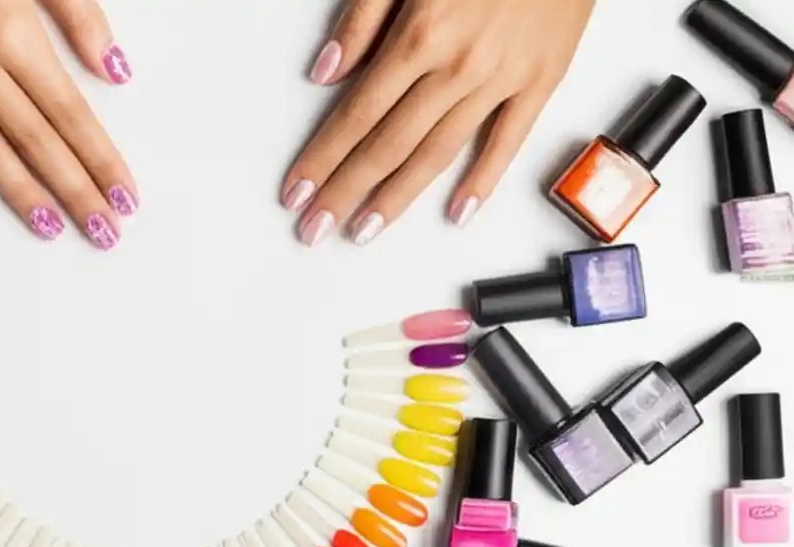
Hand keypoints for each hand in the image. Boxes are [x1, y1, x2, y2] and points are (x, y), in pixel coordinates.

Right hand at [0, 0, 136, 248]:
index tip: (123, 195)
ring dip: (19, 192)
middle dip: (73, 190)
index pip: (69, 112)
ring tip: (49, 227)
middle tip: (101, 231)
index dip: (99, 158)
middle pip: (34, 139)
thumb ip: (76, 14)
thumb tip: (113, 66)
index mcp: (13, 31)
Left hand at [282, 0, 593, 245]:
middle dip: (346, 192)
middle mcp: (459, 65)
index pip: (356, 115)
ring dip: (396, 199)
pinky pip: (507, 142)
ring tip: (363, 232)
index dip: (322, 159)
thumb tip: (326, 73)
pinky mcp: (542, 80)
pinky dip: (482, 181)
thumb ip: (363, 17)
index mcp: (420, 34)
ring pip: (438, 153)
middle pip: (388, 146)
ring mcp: (502, 78)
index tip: (297, 193)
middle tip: (314, 230)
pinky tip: (456, 213)